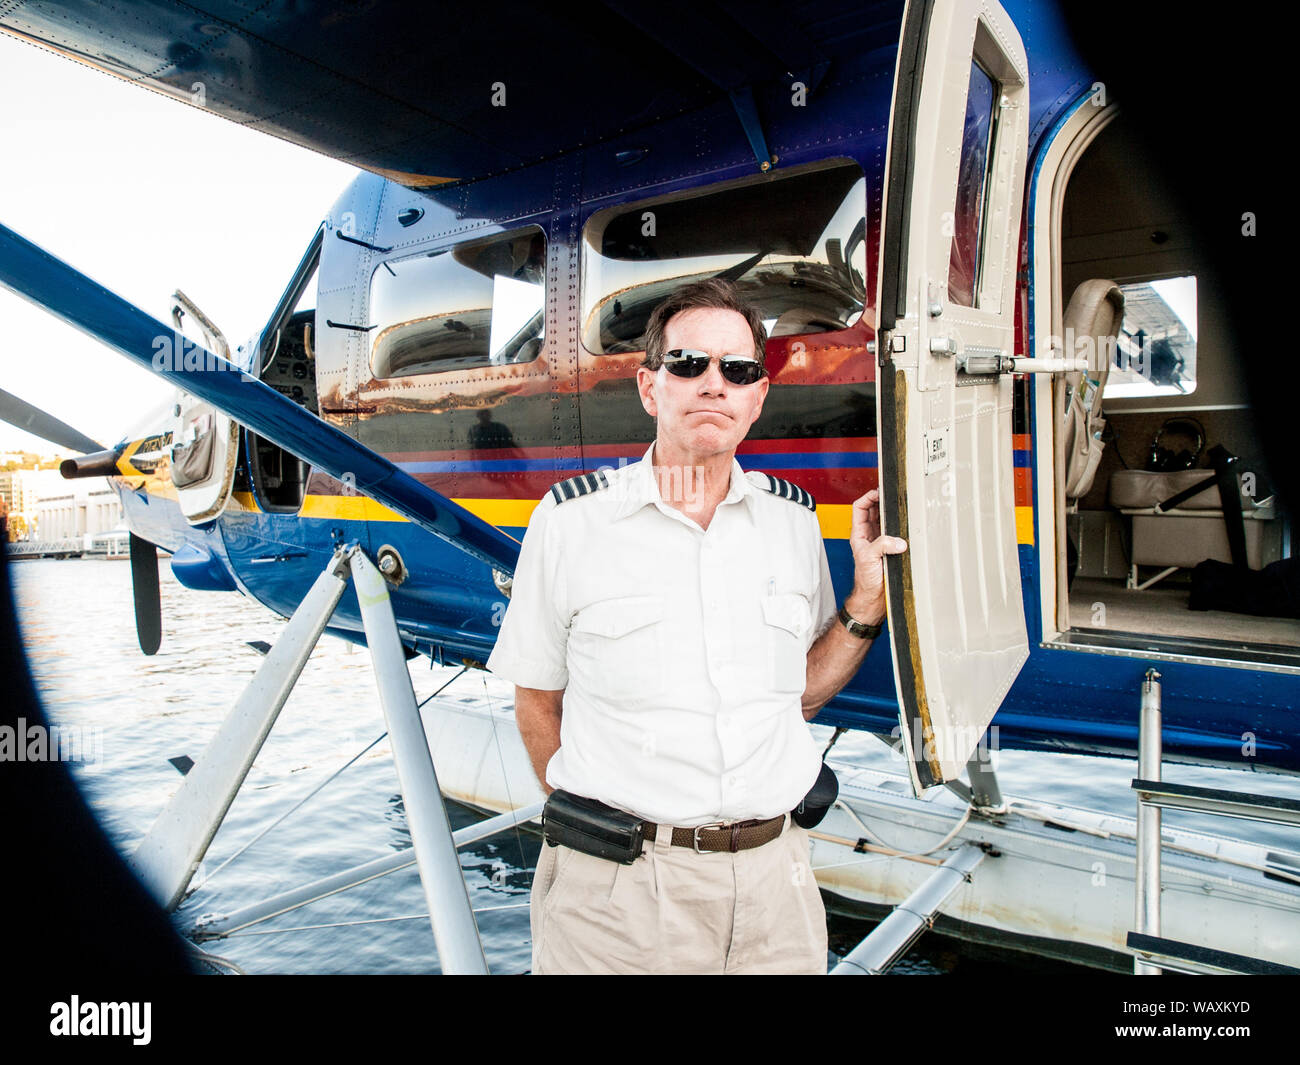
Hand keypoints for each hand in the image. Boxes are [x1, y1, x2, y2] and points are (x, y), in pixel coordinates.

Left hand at [844, 489, 907, 624]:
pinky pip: (896, 532)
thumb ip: (882, 546)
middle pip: (873, 509)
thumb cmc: (866, 580)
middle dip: (882, 500)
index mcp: (859, 534)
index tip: (879, 492)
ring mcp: (880, 541)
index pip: (859, 507)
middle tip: (893, 495)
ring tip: (902, 505)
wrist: (873, 597)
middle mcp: (869, 535)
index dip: (868, 497)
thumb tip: (898, 541)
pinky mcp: (890, 548)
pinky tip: (908, 523)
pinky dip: (901, 526)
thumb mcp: (869, 559)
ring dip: (892, 512)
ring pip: (885, 519)